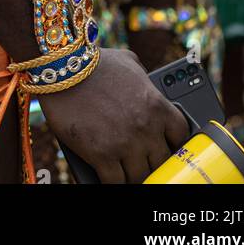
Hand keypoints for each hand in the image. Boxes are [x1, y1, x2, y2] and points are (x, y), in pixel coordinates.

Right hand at [41, 48, 189, 182]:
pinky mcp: (101, 154)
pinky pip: (115, 182)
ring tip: (126, 171)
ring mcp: (124, 143)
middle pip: (161, 161)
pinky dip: (112, 182)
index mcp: (156, 104)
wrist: (63, 68)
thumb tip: (148, 84)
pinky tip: (109, 177)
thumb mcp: (129, 62)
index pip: (180, 135)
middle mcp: (145, 127)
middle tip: (142, 159)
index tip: (164, 145)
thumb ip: (144, 78)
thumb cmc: (94, 62)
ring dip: (132, 174)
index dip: (172, 142)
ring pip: (140, 176)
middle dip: (151, 160)